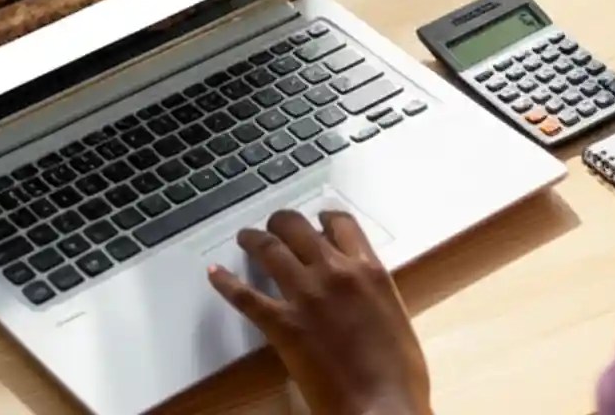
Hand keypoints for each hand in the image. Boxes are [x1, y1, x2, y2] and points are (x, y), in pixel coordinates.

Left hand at [208, 210, 431, 414]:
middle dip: (282, 223)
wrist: (383, 405)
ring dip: (253, 239)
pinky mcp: (282, 324)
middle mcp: (335, 272)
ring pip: (270, 249)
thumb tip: (355, 285)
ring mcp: (306, 295)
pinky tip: (215, 274)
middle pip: (298, 227)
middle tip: (274, 227)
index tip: (315, 222)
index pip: (340, 224)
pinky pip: (245, 296)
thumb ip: (372, 291)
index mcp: (369, 269)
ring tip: (245, 237)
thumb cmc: (400, 372)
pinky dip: (226, 283)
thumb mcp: (393, 315)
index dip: (323, 219)